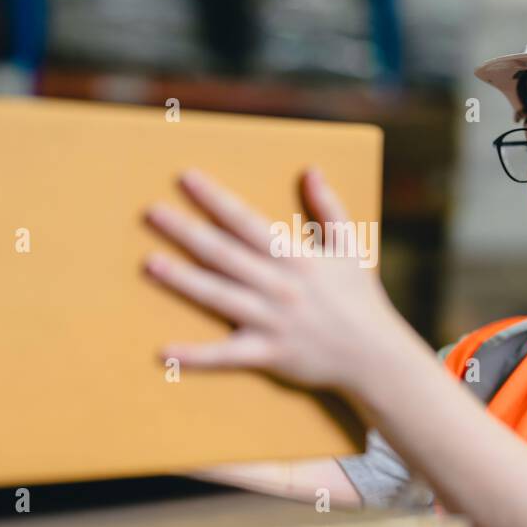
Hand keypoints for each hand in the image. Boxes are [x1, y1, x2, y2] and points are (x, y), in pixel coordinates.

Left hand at [142, 166, 410, 395]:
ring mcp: (272, 321)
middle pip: (224, 254)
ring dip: (183, 281)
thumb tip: (310, 169)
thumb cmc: (362, 299)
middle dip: (186, 232)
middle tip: (151, 213)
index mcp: (298, 258)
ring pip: (220, 297)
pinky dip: (194, 356)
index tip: (185, 178)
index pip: (247, 221)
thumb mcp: (352, 247)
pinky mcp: (268, 354)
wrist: (376, 357)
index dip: (215, 199)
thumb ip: (329, 208)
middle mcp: (281, 287)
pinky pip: (226, 356)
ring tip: (150, 264)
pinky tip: (164, 351)